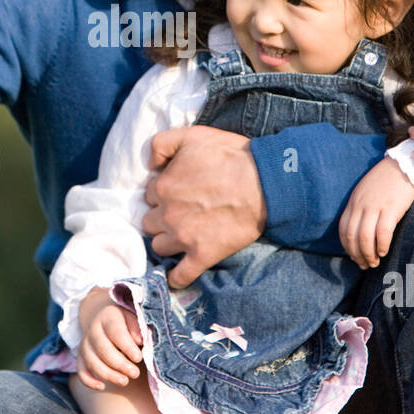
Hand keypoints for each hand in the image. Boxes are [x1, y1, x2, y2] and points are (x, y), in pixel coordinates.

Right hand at [76, 288, 143, 389]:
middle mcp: (93, 330)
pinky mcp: (80, 358)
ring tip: (125, 381)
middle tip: (135, 373)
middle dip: (119, 364)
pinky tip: (102, 386)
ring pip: (92, 361)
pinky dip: (89, 381)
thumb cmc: (126, 324)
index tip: (138, 358)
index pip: (116, 332)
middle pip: (103, 348)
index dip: (127, 346)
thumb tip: (140, 340)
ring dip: (108, 374)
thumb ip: (138, 329)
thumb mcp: (134, 319)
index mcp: (108, 317)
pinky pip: (81, 371)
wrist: (106, 321)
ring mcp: (85, 344)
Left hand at [141, 126, 266, 288]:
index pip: (150, 194)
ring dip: (167, 242)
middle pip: (149, 222)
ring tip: (182, 235)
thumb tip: (149, 165)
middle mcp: (168, 214)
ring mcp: (184, 237)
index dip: (163, 192)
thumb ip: (161, 143)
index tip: (178, 191)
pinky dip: (175, 278)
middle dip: (161, 217)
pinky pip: (180, 275)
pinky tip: (175, 276)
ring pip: (159, 247)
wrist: (264, 183)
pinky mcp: (202, 255)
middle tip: (180, 212)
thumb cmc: (230, 156)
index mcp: (163, 187)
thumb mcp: (192, 135)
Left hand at [339, 157, 413, 267]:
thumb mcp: (366, 190)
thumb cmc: (388, 179)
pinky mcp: (391, 208)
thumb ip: (361, 206)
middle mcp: (361, 205)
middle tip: (364, 265)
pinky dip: (381, 245)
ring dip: (368, 254)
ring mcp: (375, 206)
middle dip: (356, 254)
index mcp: (354, 201)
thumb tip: (361, 227)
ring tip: (374, 263)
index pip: (343, 228)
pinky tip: (384, 252)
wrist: (404, 164)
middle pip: (352, 236)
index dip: (347, 246)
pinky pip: (382, 232)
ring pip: (365, 237)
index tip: (354, 256)